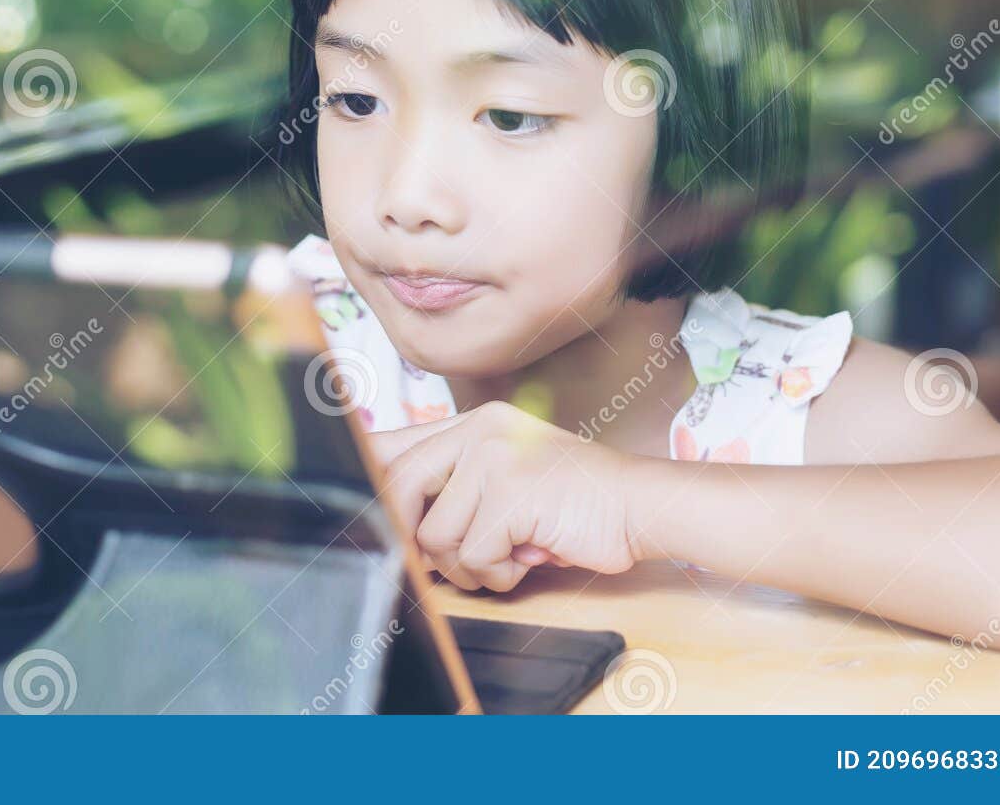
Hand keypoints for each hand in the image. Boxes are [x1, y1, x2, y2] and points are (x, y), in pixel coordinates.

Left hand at [367, 401, 643, 591]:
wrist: (639, 507)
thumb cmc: (573, 506)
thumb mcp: (507, 483)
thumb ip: (454, 490)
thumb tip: (389, 521)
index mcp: (473, 423)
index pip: (392, 444)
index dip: (367, 483)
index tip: (360, 518)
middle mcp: (479, 431)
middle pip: (396, 488)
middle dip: (415, 540)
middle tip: (455, 558)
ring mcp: (494, 457)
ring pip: (434, 536)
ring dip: (470, 566)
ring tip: (509, 554)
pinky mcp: (511, 492)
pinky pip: (473, 556)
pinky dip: (499, 574)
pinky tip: (529, 557)